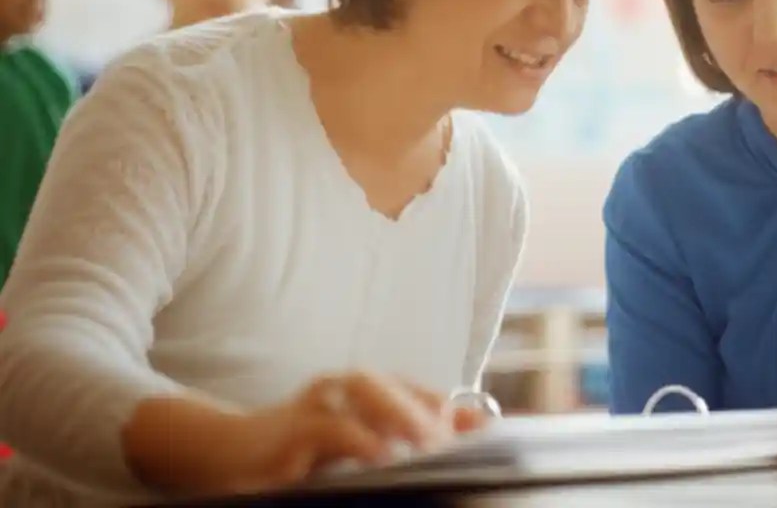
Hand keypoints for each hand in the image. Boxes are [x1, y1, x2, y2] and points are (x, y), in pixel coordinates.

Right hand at [124, 371, 485, 495]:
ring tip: (433, 441)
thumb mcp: (358, 442)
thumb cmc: (297, 449)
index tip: (490, 432)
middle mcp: (343, 387)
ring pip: (369, 394)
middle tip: (462, 443)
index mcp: (363, 389)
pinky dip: (360, 439)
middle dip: (431, 413)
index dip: (455, 410)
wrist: (222, 454)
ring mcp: (317, 403)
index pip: (420, 392)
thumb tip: (473, 426)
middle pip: (398, 388)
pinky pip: (332, 428)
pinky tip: (383, 455)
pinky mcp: (292, 431)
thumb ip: (408, 434)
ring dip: (403, 415)